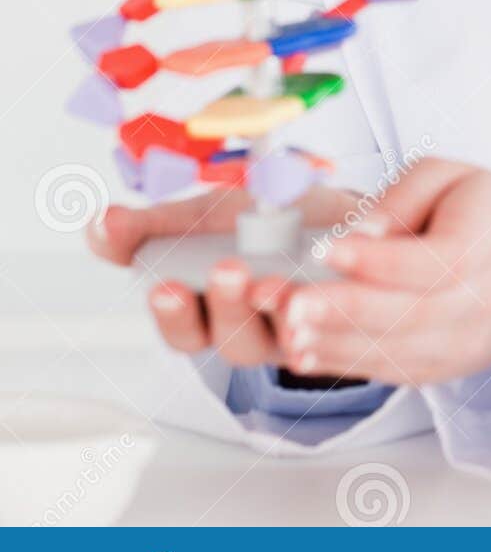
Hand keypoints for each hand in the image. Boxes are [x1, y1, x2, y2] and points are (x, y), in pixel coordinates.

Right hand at [88, 185, 367, 370]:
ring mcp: (289, 329)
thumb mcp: (203, 214)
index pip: (179, 326)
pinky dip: (319, 309)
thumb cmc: (259, 218)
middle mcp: (243, 328)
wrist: (333, 212)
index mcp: (203, 306)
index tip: (165, 286)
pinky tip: (316, 284)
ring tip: (271, 280)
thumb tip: (98, 224)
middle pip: (226, 339)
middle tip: (227, 269)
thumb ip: (152, 226)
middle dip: (225, 306)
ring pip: (274, 339)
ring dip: (270, 310)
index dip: (171, 311)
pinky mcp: (331, 325)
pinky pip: (325, 330)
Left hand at [272, 157, 490, 386]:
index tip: (325, 249)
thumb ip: (404, 195)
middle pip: (409, 314)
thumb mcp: (449, 176)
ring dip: (335, 343)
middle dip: (344, 310)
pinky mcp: (436, 369)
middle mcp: (475, 304)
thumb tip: (360, 229)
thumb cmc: (479, 213)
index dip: (377, 259)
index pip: (432, 261)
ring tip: (286, 327)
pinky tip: (303, 350)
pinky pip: (388, 371)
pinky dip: (342, 363)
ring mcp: (457, 345)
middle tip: (291, 302)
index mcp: (483, 246)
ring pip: (394, 351)